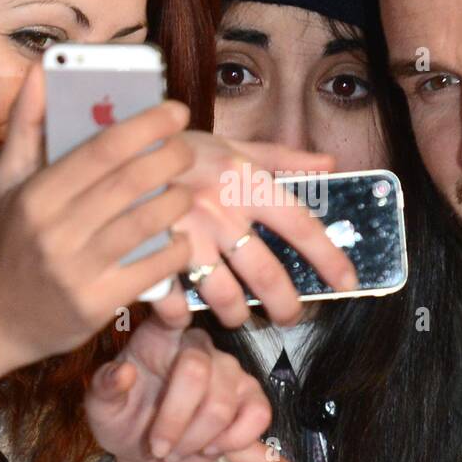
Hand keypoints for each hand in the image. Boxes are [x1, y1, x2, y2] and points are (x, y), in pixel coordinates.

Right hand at [0, 65, 197, 367]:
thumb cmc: (12, 239)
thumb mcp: (8, 180)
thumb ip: (26, 123)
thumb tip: (42, 68)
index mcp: (37, 193)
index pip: (101, 148)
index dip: (146, 124)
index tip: (174, 110)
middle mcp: (56, 230)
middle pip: (130, 182)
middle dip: (170, 158)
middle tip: (186, 150)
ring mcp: (77, 269)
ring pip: (146, 223)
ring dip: (176, 201)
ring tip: (183, 191)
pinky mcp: (97, 304)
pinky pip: (153, 269)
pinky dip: (176, 250)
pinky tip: (181, 238)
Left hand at [86, 312, 270, 461]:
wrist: (155, 457)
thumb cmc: (126, 423)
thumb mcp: (102, 410)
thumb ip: (106, 388)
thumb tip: (123, 372)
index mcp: (159, 337)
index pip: (172, 312)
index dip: (176, 309)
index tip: (172, 319)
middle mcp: (197, 345)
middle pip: (196, 371)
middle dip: (174, 422)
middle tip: (158, 449)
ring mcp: (229, 369)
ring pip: (221, 404)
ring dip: (196, 441)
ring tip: (176, 452)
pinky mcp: (252, 395)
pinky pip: (257, 415)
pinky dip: (233, 441)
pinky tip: (211, 447)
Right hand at [151, 133, 357, 328]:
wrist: (113, 151)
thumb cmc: (178, 149)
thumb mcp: (231, 143)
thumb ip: (282, 157)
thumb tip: (329, 163)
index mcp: (244, 181)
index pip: (300, 225)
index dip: (328, 258)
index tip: (347, 283)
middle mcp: (219, 211)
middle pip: (266, 274)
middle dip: (286, 306)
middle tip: (291, 317)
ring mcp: (185, 235)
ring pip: (224, 296)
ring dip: (237, 315)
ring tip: (239, 317)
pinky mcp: (150, 254)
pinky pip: (174, 302)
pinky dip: (181, 316)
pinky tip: (185, 316)